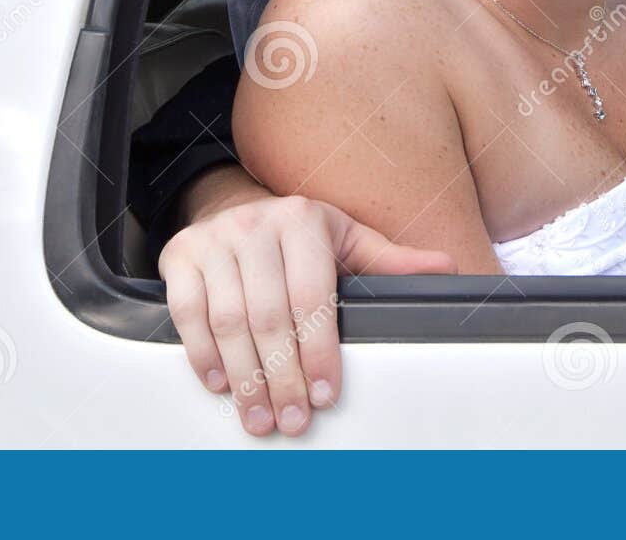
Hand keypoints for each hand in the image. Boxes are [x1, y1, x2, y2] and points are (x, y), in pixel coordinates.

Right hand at [160, 191, 455, 435]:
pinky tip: (221, 385)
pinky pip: (187, 312)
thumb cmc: (298, 235)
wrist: (232, 204)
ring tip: (260, 418)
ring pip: (228, 320)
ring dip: (245, 378)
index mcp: (303, 220)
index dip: (320, 350)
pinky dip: (202, 354)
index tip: (327, 394)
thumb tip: (447, 269)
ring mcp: (213, 239)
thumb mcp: (346, 238)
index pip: (312, 296)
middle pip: (269, 316)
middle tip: (295, 420)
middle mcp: (255, 225)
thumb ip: (390, 261)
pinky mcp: (178, 255)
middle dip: (283, 377)